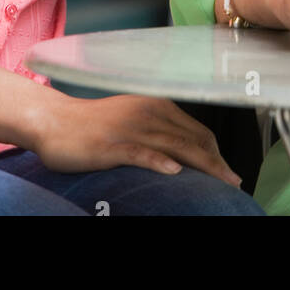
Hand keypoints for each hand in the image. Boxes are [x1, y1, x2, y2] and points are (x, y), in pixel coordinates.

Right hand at [32, 91, 242, 184]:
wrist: (55, 121)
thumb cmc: (94, 125)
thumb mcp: (132, 120)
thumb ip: (158, 131)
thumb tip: (184, 154)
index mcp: (156, 106)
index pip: (198, 130)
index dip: (216, 152)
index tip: (227, 172)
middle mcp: (149, 113)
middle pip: (193, 140)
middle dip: (217, 163)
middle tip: (234, 183)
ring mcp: (131, 128)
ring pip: (175, 147)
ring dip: (202, 166)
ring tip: (220, 183)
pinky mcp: (112, 145)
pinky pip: (141, 153)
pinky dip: (160, 162)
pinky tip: (174, 173)